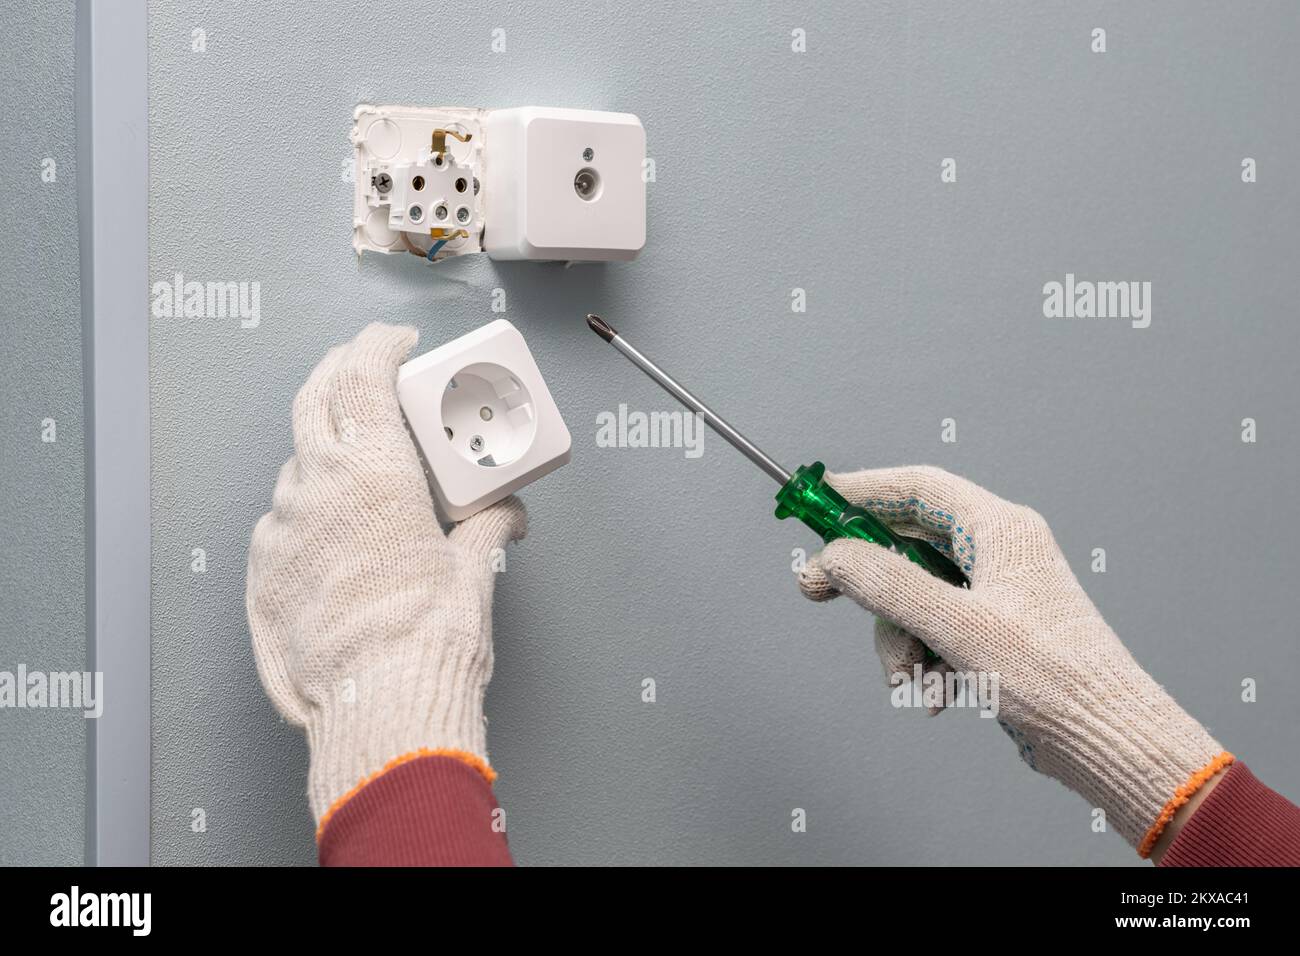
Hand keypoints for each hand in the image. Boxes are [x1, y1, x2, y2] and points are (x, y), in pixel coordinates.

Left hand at [245, 323, 525, 829]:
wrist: (376, 704)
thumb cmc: (426, 636)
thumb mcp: (471, 571)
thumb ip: (489, 530)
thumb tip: (506, 517)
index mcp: (372, 470)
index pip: (364, 375)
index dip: (379, 345)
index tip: (395, 339)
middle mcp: (316, 487)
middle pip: (316, 397)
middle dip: (341, 372)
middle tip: (366, 371)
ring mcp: (282, 526)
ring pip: (298, 463)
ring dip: (327, 451)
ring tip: (364, 473)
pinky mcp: (263, 569)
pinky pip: (283, 520)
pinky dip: (309, 510)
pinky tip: (336, 534)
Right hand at [797, 466, 1229, 854]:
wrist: (1106, 738)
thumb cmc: (1052, 677)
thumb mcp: (955, 627)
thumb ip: (887, 586)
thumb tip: (833, 556)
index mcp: (1001, 529)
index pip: (918, 488)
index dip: (862, 490)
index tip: (816, 500)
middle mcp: (999, 551)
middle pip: (907, 545)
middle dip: (868, 583)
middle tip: (816, 591)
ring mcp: (996, 591)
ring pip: (914, 596)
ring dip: (899, 639)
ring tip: (912, 680)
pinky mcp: (993, 630)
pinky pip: (934, 629)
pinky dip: (924, 660)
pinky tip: (938, 694)